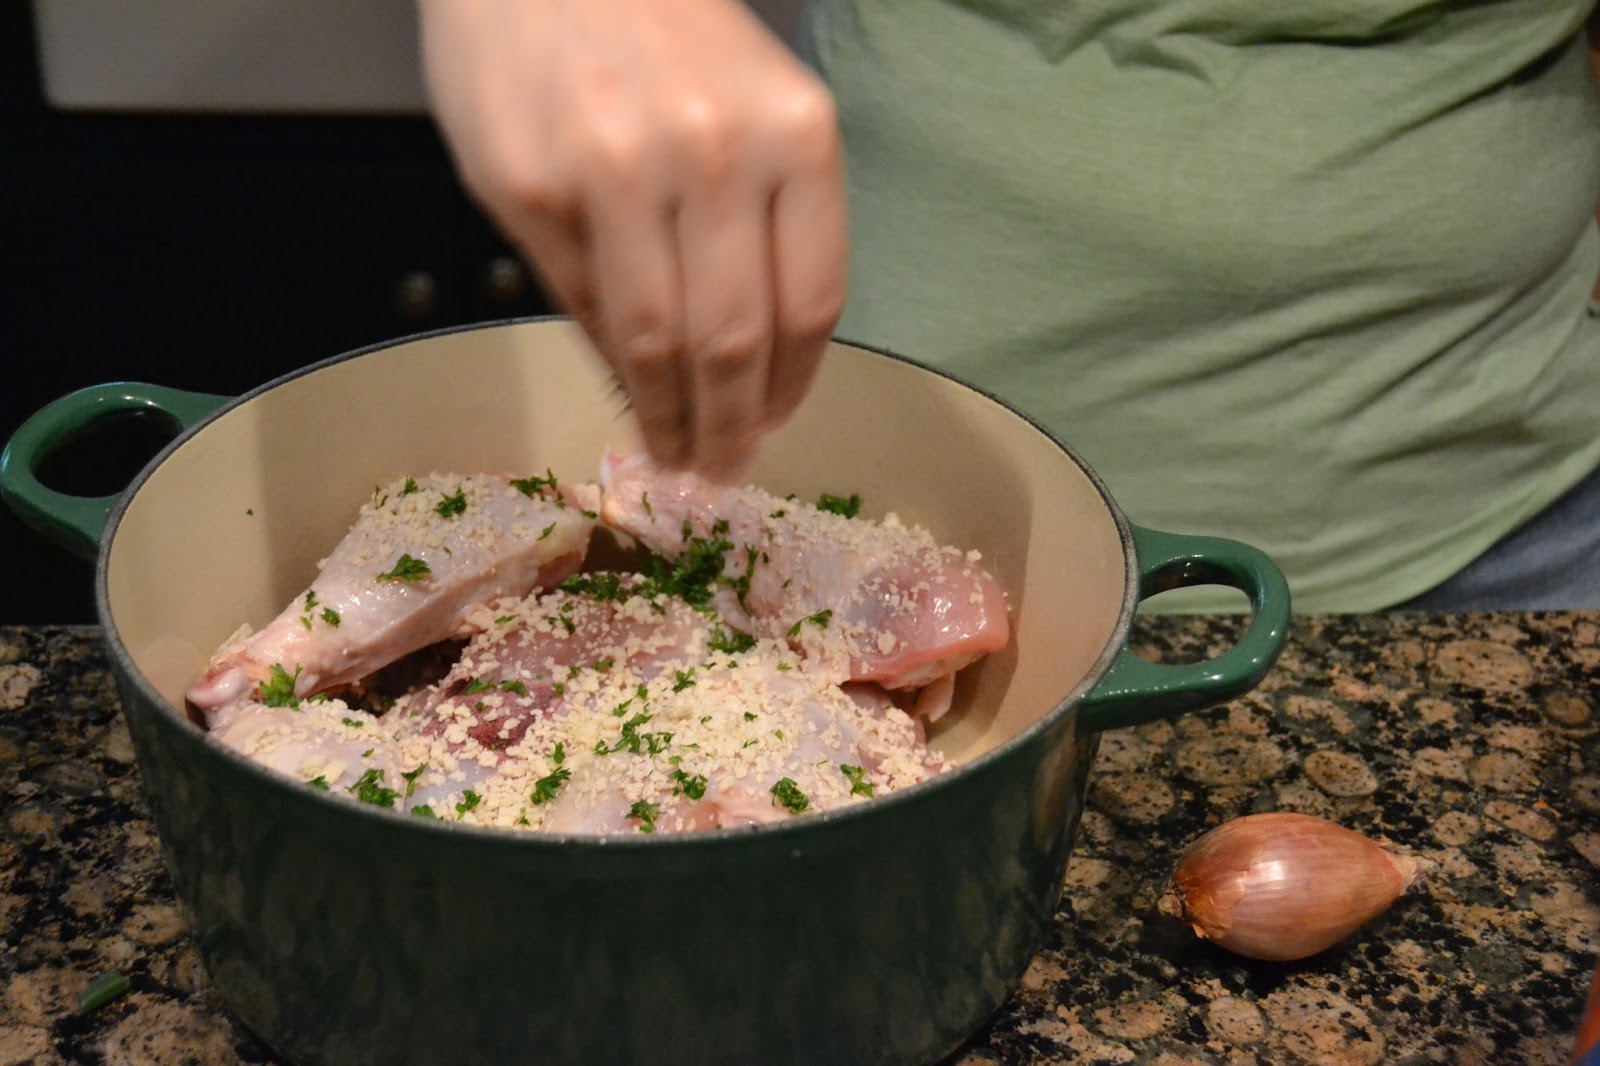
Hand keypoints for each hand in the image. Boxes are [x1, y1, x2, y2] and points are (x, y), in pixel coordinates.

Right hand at [418, 0, 847, 480]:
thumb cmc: (661, 30)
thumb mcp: (750, 105)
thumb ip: (758, 228)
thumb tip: (738, 366)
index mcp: (793, 135)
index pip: (811, 304)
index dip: (793, 389)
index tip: (776, 429)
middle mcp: (711, 155)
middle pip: (736, 343)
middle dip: (730, 429)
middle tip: (720, 474)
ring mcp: (615, 174)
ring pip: (655, 344)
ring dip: (665, 420)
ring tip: (671, 460)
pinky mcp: (530, 190)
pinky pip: (580, 306)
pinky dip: (606, 359)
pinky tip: (621, 385)